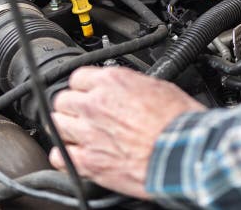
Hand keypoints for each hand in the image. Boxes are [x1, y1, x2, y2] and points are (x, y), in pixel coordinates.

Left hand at [49, 66, 206, 198]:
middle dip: (72, 106)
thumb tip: (126, 89)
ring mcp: (88, 133)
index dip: (84, 87)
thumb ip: (132, 86)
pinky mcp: (88, 162)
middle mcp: (94, 104)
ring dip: (66, 128)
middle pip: (63, 100)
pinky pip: (59, 156)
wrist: (184, 153)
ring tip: (77, 134)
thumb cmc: (179, 122)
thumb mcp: (158, 87)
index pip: (77, 77)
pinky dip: (63, 156)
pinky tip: (74, 155)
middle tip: (84, 115)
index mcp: (111, 82)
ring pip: (56, 124)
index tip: (88, 93)